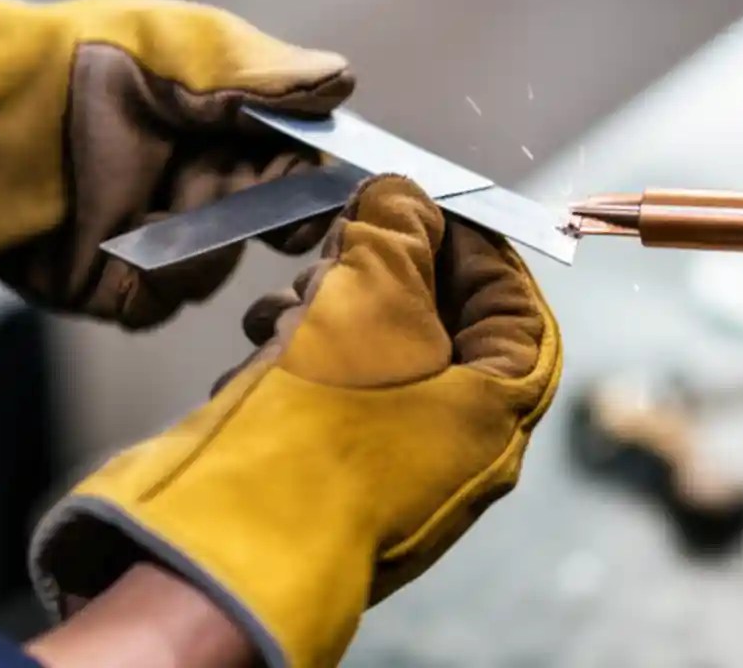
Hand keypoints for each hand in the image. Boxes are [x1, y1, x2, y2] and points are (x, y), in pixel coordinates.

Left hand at [0, 0, 351, 327]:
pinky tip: (121, 242)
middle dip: (270, 218)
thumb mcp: (175, 46)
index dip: (319, 180)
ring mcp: (157, 239)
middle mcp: (195, 184)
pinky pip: (166, 304)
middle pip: (273, 224)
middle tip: (260, 209)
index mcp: (217, 126)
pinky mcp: (118, 287)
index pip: (297, 162)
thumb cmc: (74, 64)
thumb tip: (340, 81)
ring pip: (221, 268)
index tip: (332, 187)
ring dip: (198, 244)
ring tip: (145, 207)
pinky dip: (152, 279)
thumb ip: (260, 72)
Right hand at [31, 175, 561, 666]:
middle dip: (384, 274)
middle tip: (343, 243)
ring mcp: (390, 468)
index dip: (476, 246)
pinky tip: (259, 348)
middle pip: (441, 328)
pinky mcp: (327, 475)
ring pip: (375, 356)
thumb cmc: (321, 421)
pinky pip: (329, 397)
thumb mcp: (370, 295)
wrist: (224, 545)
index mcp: (497, 412)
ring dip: (327, 311)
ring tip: (284, 306)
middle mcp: (454, 448)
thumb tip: (402, 198)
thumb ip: (397, 229)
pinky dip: (297, 359)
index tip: (425, 206)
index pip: (517, 309)